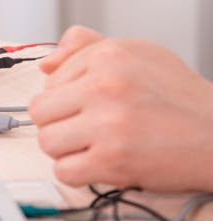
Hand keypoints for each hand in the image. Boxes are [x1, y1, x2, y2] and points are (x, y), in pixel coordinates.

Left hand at [30, 26, 212, 191]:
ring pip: (47, 142)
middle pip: (39, 111)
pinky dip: (78, 173)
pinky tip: (99, 164)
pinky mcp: (113, 160)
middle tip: (86, 128)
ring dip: (66, 150)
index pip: (50, 80)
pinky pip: (63, 171)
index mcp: (108, 55)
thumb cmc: (180, 96)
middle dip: (59, 123)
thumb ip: (87, 47)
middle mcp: (105, 85)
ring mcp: (108, 124)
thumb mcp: (139, 52)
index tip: (91, 104)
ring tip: (94, 146)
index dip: (67, 96)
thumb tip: (46, 65)